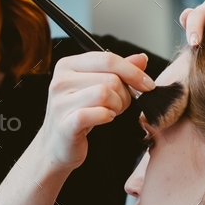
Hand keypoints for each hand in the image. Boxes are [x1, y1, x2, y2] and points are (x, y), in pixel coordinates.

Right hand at [39, 51, 154, 171]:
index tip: (147, 84)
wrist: (57, 145)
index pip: (108, 58)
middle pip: (111, 78)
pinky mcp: (65, 123)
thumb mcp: (96, 86)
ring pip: (106, 94)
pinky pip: (99, 113)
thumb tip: (141, 58)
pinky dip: (108, 117)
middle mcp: (61, 80)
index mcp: (68, 65)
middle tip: (119, 105)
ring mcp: (60, 102)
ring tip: (111, 112)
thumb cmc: (78, 114)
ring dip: (117, 106)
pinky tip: (104, 119)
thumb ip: (118, 70)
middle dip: (124, 94)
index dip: (133, 71)